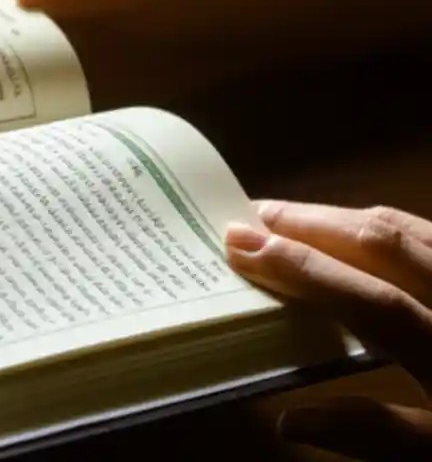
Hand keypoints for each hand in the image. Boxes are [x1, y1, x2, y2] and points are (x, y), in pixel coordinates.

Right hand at [226, 202, 431, 460]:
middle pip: (389, 243)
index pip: (371, 301)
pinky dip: (394, 227)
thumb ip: (376, 435)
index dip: (302, 271)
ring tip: (294, 217)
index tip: (237, 244)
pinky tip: (367, 231)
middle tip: (251, 215)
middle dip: (314, 224)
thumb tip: (288, 419)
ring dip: (348, 218)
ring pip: (418, 228)